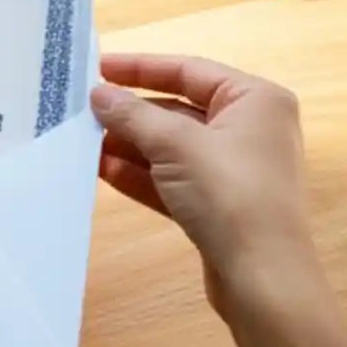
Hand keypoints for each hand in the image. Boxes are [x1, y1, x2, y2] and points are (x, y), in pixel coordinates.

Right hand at [90, 54, 312, 312]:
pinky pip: (173, 178)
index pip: (189, 70)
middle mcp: (250, 128)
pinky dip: (140, 174)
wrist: (262, 278)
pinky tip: (102, 169)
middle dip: (130, 113)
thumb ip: (132, 115)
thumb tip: (98, 94)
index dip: (140, 68)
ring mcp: (235, 169)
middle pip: (178, 109)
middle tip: (83, 110)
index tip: (96, 68)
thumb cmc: (229, 194)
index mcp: (255, 100)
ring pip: (172, 147)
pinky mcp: (219, 205)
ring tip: (83, 141)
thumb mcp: (175, 145)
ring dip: (130, 144)